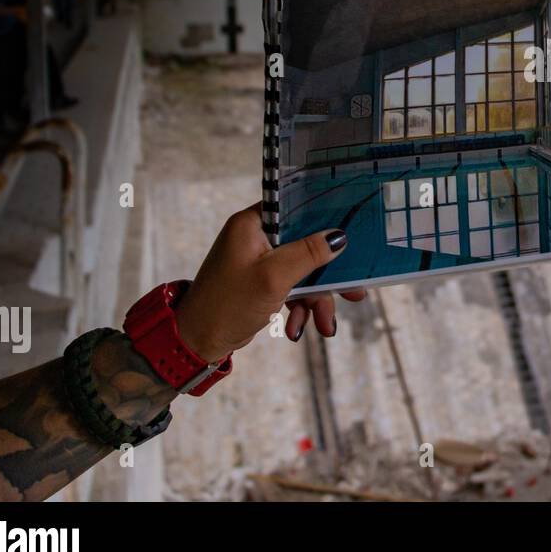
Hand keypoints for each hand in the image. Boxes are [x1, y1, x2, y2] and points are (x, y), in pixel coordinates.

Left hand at [174, 204, 364, 361]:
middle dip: (328, 277)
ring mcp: (260, 262)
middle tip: (354, 293)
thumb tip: (339, 236)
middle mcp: (256, 238)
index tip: (351, 233)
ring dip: (316, 300)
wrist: (196, 343)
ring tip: (325, 326)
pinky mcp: (262, 283)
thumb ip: (309, 253)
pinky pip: (292, 288)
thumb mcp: (274, 277)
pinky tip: (297, 329)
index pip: (296, 208)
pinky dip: (300, 308)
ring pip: (304, 272)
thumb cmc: (228, 304)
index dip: (324, 219)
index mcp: (253, 224)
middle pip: (307, 246)